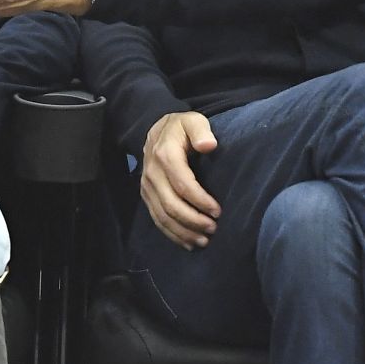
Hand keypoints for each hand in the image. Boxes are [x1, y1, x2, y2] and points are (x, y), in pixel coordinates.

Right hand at [141, 111, 219, 249]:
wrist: (156, 131)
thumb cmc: (181, 128)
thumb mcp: (193, 120)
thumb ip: (201, 130)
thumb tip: (209, 145)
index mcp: (165, 155)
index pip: (182, 185)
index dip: (200, 201)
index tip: (218, 211)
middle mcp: (152, 174)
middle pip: (171, 205)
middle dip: (193, 221)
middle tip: (213, 229)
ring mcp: (147, 187)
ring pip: (163, 217)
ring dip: (184, 232)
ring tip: (204, 240)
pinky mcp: (146, 196)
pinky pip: (157, 220)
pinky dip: (173, 234)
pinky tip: (189, 243)